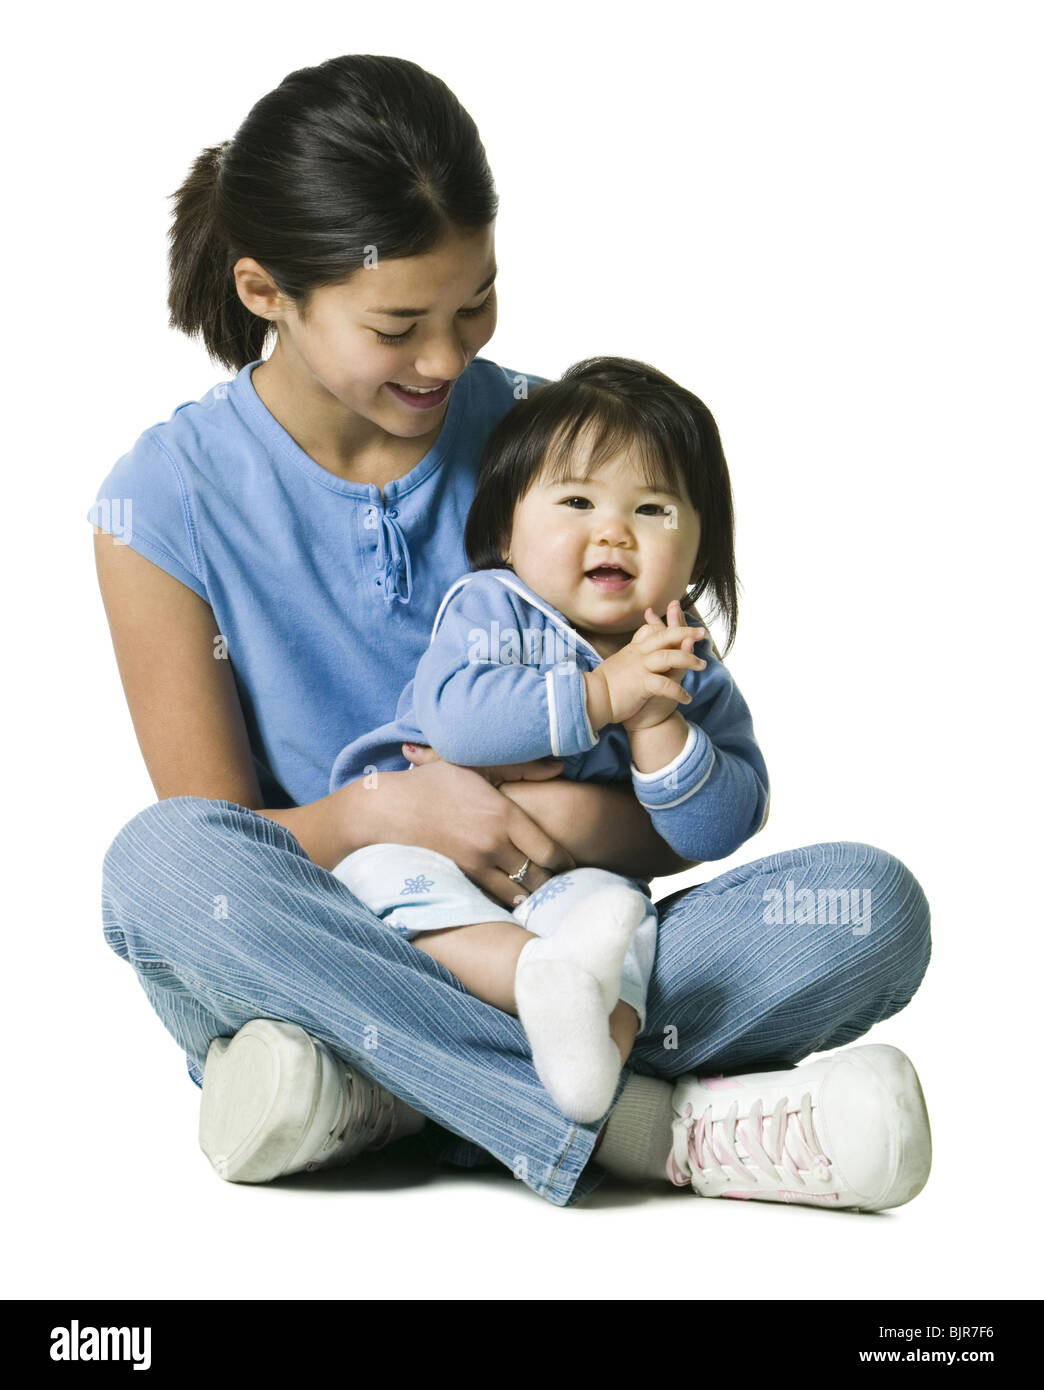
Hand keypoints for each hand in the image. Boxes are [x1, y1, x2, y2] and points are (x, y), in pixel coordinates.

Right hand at [362, 748, 573, 906]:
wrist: (390, 809)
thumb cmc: (436, 783)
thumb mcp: (479, 766)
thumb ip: (522, 768)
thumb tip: (560, 768)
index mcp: (505, 815)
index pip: (551, 852)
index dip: (567, 862)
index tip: (572, 863)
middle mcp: (494, 844)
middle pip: (539, 877)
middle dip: (554, 881)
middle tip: (562, 881)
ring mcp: (476, 864)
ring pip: (518, 894)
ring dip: (531, 895)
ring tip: (540, 892)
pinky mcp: (461, 877)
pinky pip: (495, 898)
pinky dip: (508, 898)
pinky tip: (513, 894)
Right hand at [585, 599, 706, 732]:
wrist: (591, 699)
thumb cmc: (602, 685)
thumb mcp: (618, 663)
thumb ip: (629, 655)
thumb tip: (636, 654)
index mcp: (633, 650)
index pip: (653, 631)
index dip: (669, 627)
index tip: (681, 625)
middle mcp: (638, 655)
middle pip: (665, 637)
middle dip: (685, 633)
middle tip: (702, 633)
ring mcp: (640, 668)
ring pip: (669, 657)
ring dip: (689, 660)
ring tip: (702, 665)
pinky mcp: (642, 684)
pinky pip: (666, 685)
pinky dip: (678, 692)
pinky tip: (687, 698)